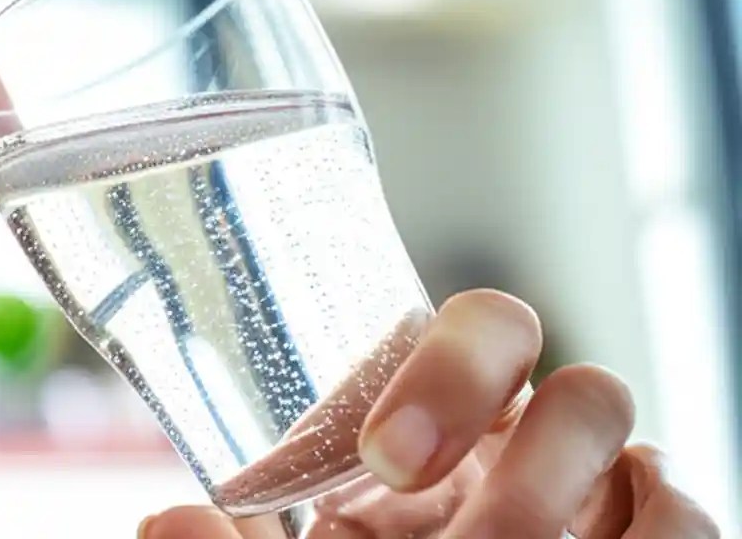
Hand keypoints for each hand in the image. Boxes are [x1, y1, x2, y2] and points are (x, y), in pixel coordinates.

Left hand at [139, 290, 719, 538]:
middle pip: (567, 377)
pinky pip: (688, 521)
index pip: (478, 335)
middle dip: (507, 445)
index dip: (447, 370)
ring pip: (634, 444)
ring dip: (564, 509)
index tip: (378, 453)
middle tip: (438, 511)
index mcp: (444, 431)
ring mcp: (603, 506)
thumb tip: (165, 518)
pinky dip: (658, 535)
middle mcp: (532, 451)